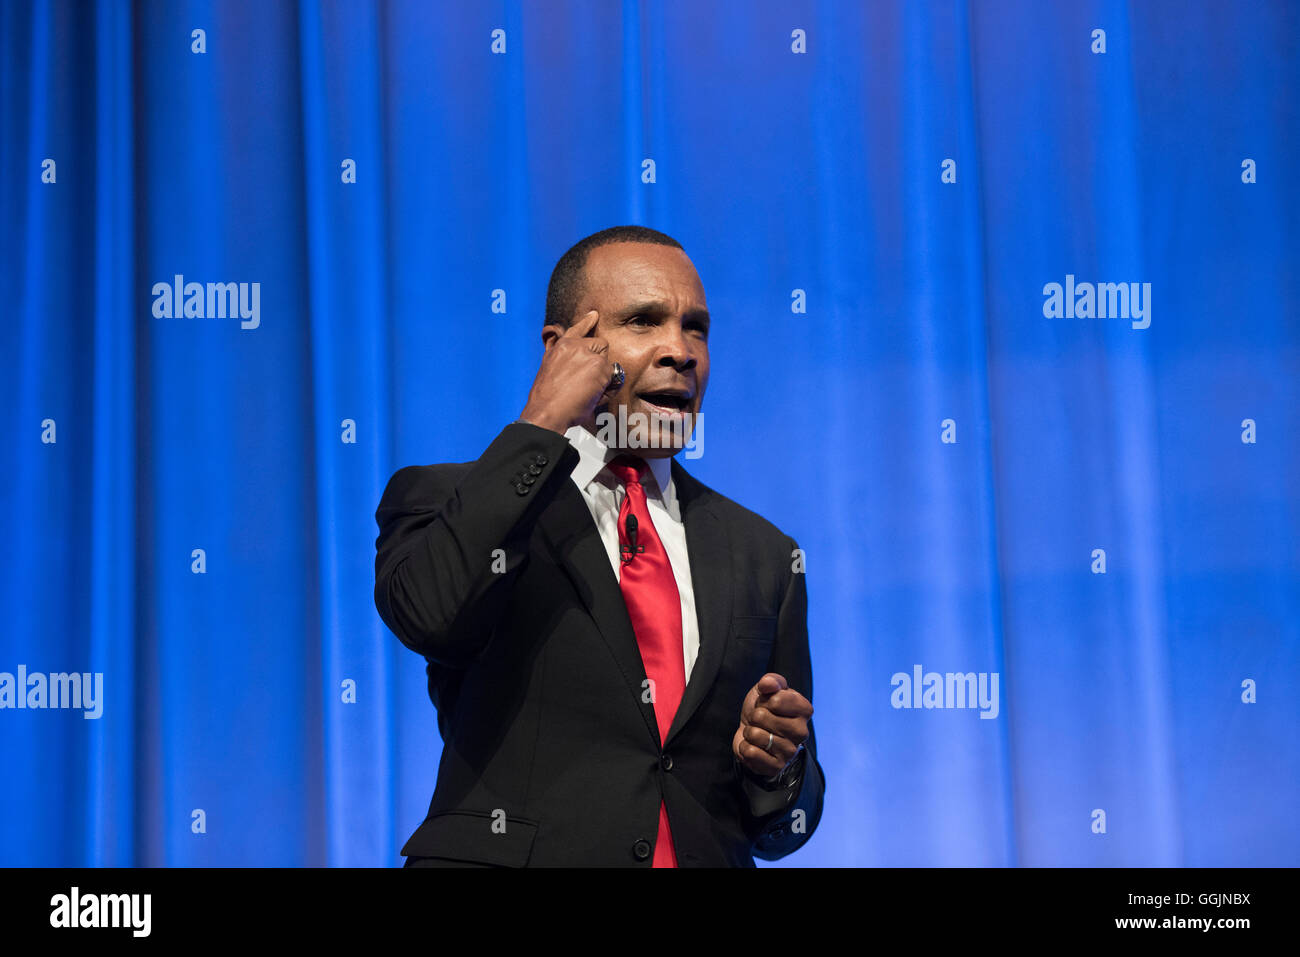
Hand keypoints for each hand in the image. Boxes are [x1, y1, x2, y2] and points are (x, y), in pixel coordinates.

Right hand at [519, 310, 619, 433]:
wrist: (547, 410)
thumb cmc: (546, 397)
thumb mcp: (547, 368)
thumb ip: (558, 354)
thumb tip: (558, 343)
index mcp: (560, 347)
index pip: (577, 329)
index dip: (587, 322)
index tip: (594, 315)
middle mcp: (574, 346)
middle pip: (600, 344)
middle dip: (599, 360)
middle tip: (587, 379)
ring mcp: (588, 355)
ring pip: (607, 362)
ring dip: (602, 376)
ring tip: (586, 391)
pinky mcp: (599, 366)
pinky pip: (614, 376)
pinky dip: (608, 388)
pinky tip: (592, 396)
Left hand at [733, 673, 811, 779]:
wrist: (752, 731)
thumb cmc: (763, 707)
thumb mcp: (766, 689)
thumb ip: (770, 681)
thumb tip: (768, 684)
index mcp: (805, 710)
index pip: (776, 700)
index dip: (764, 699)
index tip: (768, 704)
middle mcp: (802, 732)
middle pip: (762, 717)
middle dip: (754, 716)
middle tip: (760, 720)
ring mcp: (790, 752)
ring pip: (755, 735)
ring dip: (749, 732)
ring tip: (757, 732)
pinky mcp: (777, 767)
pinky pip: (750, 753)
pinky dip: (745, 747)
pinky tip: (754, 746)